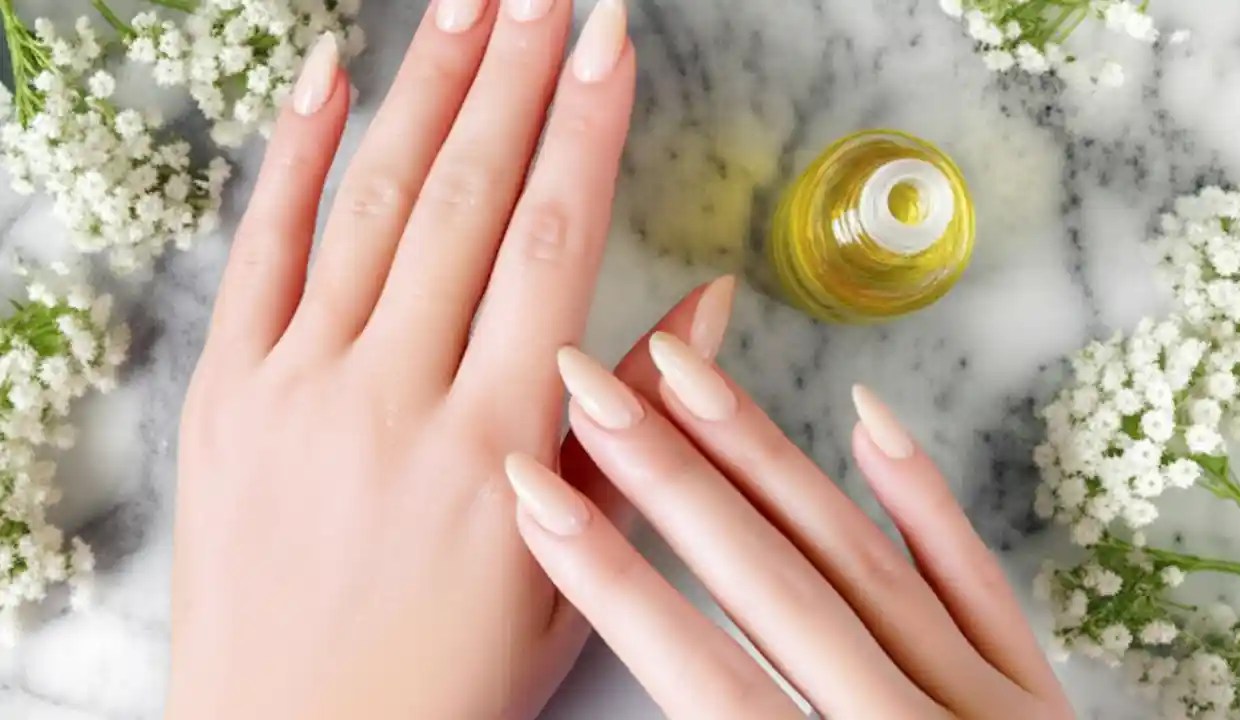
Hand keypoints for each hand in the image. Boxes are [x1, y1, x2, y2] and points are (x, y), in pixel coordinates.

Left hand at [167, 0, 668, 715]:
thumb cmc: (448, 673)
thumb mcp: (572, 571)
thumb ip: (635, 433)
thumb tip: (708, 311)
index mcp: (498, 443)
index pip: (554, 242)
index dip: (588, 128)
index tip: (612, 42)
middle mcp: (397, 395)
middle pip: (466, 196)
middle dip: (518, 76)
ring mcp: (299, 387)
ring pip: (371, 202)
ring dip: (427, 87)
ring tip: (472, 3)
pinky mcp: (227, 395)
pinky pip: (259, 251)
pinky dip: (292, 154)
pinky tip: (329, 74)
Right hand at [506, 331, 1075, 718]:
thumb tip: (657, 667)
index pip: (702, 677)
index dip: (610, 584)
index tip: (533, 498)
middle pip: (775, 590)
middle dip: (672, 485)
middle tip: (592, 391)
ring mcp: (988, 711)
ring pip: (861, 561)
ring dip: (766, 462)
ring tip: (688, 374)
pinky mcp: (1040, 697)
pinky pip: (978, 580)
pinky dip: (923, 497)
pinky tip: (866, 415)